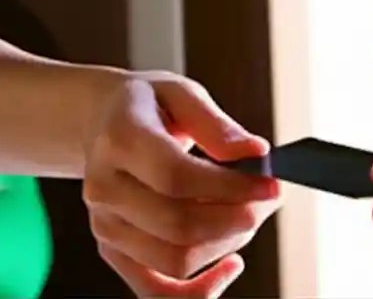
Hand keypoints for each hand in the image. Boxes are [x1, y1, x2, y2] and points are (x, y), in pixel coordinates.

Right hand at [82, 71, 281, 296]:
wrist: (102, 122)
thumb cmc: (148, 106)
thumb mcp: (181, 92)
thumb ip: (216, 124)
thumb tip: (254, 154)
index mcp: (119, 139)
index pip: (176, 177)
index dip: (230, 188)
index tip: (270, 186)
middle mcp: (104, 187)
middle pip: (178, 226)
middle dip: (237, 219)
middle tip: (267, 201)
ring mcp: (105, 224)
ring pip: (175, 261)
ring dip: (226, 245)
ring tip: (247, 216)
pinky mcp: (112, 251)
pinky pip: (156, 293)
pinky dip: (200, 290)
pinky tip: (230, 264)